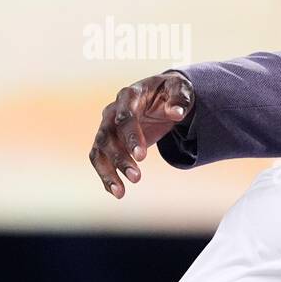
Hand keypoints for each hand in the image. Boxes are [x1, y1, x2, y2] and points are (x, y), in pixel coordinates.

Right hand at [89, 72, 193, 197]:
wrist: (162, 94)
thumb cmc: (171, 91)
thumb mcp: (181, 88)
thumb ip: (180, 99)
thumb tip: (177, 113)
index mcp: (129, 96)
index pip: (125, 117)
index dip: (131, 136)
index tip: (142, 156)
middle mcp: (112, 111)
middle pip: (107, 137)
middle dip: (120, 159)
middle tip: (137, 178)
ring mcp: (108, 126)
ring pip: (99, 151)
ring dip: (107, 172)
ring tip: (120, 193)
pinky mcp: (110, 140)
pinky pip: (101, 159)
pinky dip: (106, 175)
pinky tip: (115, 192)